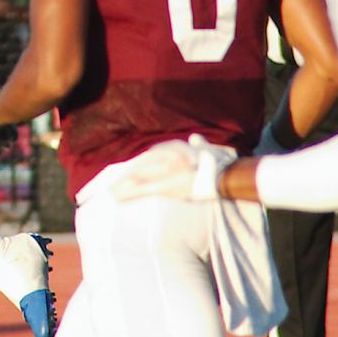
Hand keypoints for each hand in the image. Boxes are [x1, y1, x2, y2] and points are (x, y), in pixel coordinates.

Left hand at [110, 134, 236, 202]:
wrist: (228, 175)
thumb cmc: (220, 163)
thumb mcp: (208, 149)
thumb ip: (199, 144)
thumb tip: (196, 137)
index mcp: (175, 147)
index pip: (148, 156)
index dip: (135, 166)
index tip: (124, 173)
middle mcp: (167, 155)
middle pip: (138, 165)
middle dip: (122, 176)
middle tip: (110, 184)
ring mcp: (166, 170)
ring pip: (137, 177)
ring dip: (122, 185)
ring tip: (109, 193)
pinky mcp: (168, 185)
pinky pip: (144, 190)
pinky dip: (129, 194)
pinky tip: (117, 199)